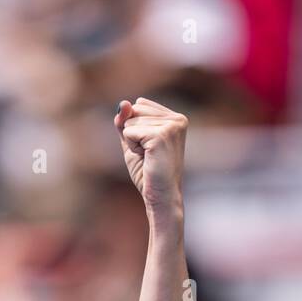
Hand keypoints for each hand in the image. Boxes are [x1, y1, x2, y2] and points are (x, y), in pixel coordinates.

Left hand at [114, 97, 187, 218]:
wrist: (161, 197)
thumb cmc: (149, 173)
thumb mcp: (132, 142)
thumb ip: (125, 121)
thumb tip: (124, 103)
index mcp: (175, 118)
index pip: (139, 105)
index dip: (135, 128)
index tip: (150, 148)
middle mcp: (177, 118)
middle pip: (134, 110)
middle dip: (133, 134)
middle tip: (148, 154)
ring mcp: (172, 126)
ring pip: (130, 121)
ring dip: (133, 142)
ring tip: (149, 157)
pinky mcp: (162, 135)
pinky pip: (129, 132)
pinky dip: (132, 147)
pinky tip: (147, 158)